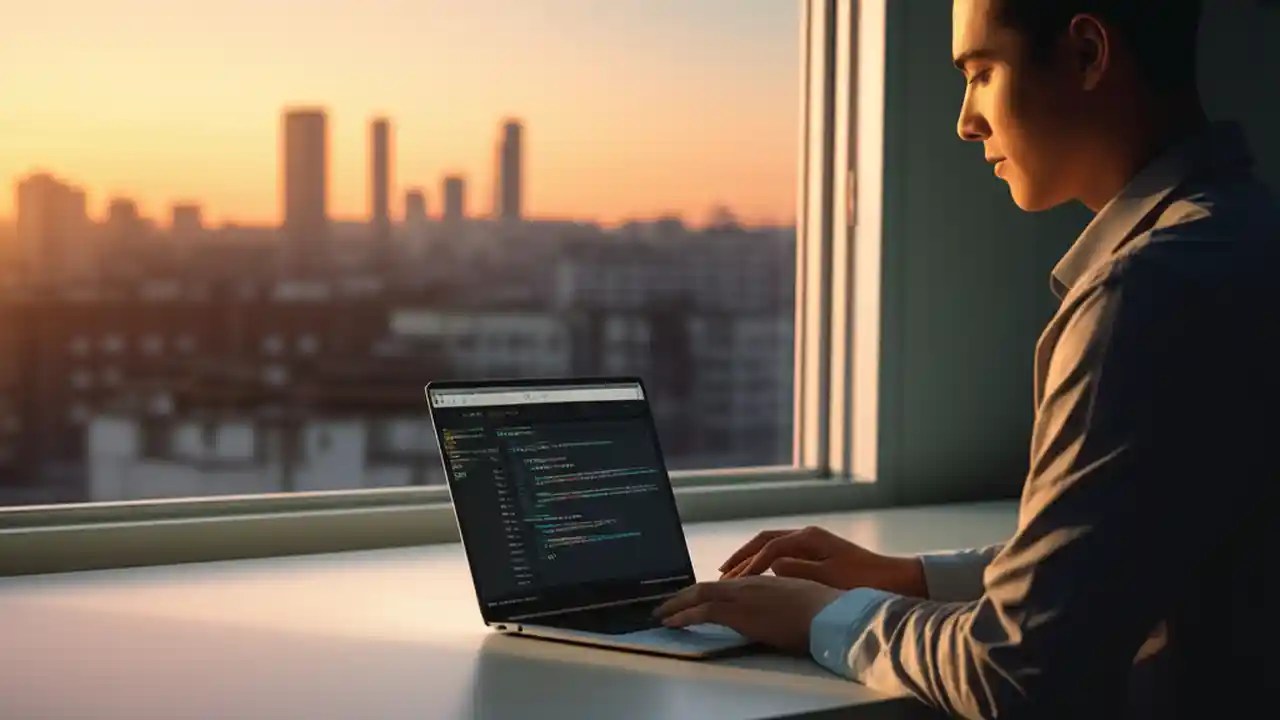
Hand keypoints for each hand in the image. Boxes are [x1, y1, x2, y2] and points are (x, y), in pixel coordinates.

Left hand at [653, 575, 841, 653]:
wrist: (830, 614)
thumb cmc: (822, 609)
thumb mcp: (796, 596)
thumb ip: (778, 595)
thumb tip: (771, 603)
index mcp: (761, 580)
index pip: (723, 584)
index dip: (703, 590)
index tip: (691, 598)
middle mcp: (748, 584)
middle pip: (705, 587)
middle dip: (683, 596)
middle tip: (666, 604)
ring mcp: (742, 597)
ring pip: (699, 595)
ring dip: (676, 605)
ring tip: (661, 614)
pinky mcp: (741, 613)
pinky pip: (703, 612)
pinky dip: (683, 615)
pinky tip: (671, 622)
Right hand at [719, 526, 926, 595]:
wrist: (894, 579)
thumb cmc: (862, 580)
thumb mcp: (828, 577)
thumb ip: (798, 570)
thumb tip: (771, 566)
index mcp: (809, 538)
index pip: (769, 549)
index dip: (749, 565)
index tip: (734, 583)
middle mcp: (808, 535)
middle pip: (764, 541)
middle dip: (742, 556)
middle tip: (721, 573)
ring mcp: (812, 543)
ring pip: (771, 546)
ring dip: (750, 557)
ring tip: (732, 573)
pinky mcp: (817, 553)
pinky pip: (781, 553)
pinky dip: (764, 562)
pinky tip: (758, 575)